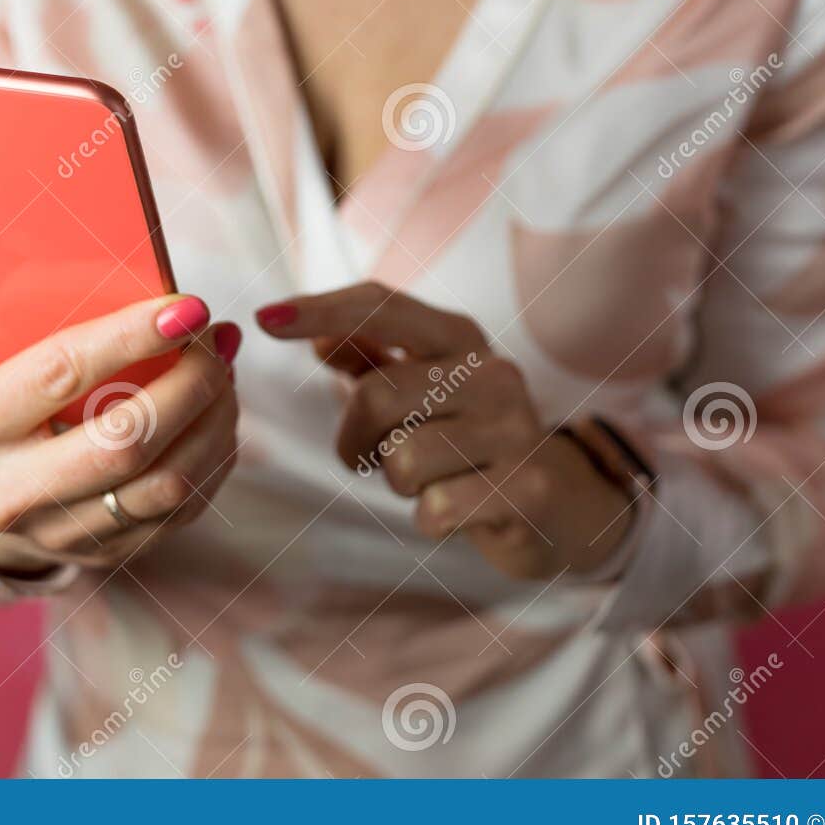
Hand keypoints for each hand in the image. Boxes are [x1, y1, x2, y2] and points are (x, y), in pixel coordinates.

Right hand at [0, 207, 240, 572]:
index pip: (61, 376)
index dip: (130, 339)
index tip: (188, 306)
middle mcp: (11, 494)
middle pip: (126, 442)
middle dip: (190, 385)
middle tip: (217, 337)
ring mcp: (62, 534)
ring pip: (166, 485)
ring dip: (216, 421)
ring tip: (227, 367)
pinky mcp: (108, 555)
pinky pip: (182, 511)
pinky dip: (216, 457)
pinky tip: (223, 412)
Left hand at [256, 282, 633, 579]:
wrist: (560, 503)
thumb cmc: (471, 439)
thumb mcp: (424, 390)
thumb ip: (370, 357)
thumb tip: (313, 332)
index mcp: (461, 340)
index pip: (383, 306)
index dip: (320, 309)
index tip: (264, 320)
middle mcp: (493, 373)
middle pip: (377, 395)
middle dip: (356, 440)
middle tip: (375, 457)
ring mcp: (515, 429)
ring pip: (401, 461)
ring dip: (398, 484)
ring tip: (433, 480)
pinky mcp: (528, 488)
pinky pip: (434, 510)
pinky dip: (430, 519)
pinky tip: (460, 509)